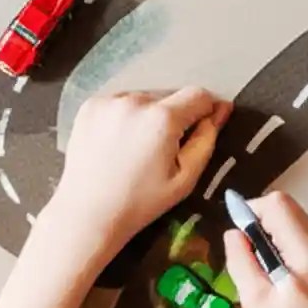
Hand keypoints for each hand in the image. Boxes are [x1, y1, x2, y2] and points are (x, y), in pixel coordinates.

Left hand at [47, 88, 231, 261]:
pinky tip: (120, 141)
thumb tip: (221, 110)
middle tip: (166, 147)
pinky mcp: (90, 105)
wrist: (87, 213)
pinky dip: (127, 115)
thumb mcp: (185, 178)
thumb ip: (206, 140)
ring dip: (150, 114)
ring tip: (140, 146)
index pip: (198, 95)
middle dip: (176, 115)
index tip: (203, 126)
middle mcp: (136, 100)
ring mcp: (109, 100)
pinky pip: (121, 102)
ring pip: (145, 97)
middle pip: (170, 95)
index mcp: (162, 118)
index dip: (207, 109)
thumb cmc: (141, 203)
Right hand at [224, 192, 307, 307]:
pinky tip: (284, 276)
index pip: (277, 204)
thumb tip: (233, 233)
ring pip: (296, 220)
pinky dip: (288, 245)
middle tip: (252, 259)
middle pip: (287, 209)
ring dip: (275, 236)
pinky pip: (305, 235)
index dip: (252, 212)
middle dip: (262, 226)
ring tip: (268, 272)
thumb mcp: (257, 301)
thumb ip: (241, 261)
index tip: (239, 236)